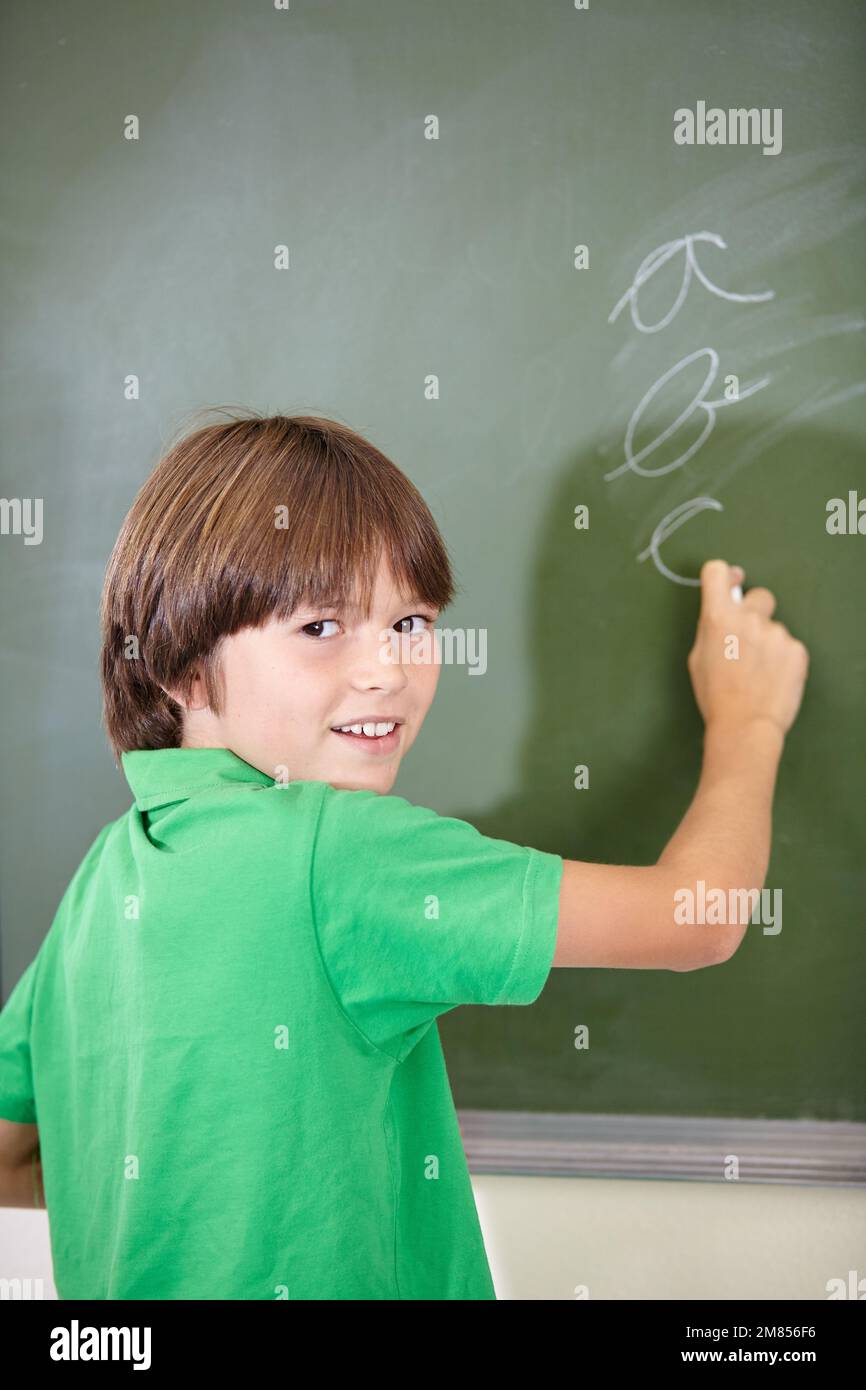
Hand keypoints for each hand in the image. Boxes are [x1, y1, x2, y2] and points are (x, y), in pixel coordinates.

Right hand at [687, 559, 809, 737]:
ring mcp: (776, 633)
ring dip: (768, 642)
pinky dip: (782, 658)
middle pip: (758, 596)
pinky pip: (789, 645)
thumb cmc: (715, 695)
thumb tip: (721, 610)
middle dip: (753, 612)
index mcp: (718, 618)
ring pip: (774, 627)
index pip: (717, 571)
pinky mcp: (797, 649)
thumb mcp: (697, 657)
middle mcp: (749, 618)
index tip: (730, 582)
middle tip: (747, 641)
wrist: (745, 725)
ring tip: (759, 672)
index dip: (723, 576)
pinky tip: (772, 678)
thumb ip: (711, 627)